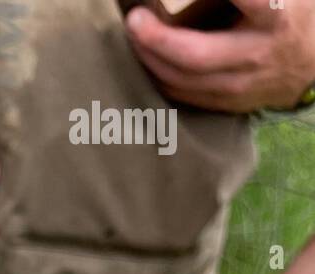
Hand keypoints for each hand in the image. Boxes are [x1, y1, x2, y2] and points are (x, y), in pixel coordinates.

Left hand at [125, 0, 314, 110]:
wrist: (313, 61)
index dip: (190, 3)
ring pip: (184, 82)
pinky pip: (184, 96)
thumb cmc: (287, 12)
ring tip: (135, 34)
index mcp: (273, 17)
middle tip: (134, 18)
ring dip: (150, 59)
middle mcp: (257, 56)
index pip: (241, 2)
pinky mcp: (229, 106)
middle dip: (156, 39)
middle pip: (195, 56)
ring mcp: (242, 87)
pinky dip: (160, 76)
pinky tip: (148, 58)